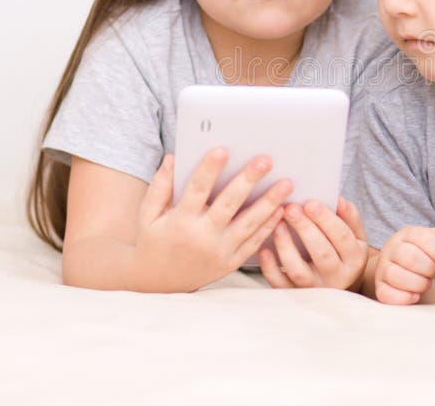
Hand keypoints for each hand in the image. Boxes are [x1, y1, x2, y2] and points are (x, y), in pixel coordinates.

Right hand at [130, 148, 291, 291]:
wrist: (158, 284)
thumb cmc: (153, 241)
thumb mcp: (148, 215)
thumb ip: (160, 185)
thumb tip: (173, 158)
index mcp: (181, 221)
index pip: (197, 190)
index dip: (209, 169)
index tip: (223, 149)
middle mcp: (202, 237)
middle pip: (229, 204)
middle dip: (248, 180)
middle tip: (266, 160)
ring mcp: (219, 252)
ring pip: (249, 224)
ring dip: (270, 202)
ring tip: (286, 183)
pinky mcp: (230, 263)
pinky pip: (254, 243)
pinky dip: (269, 226)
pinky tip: (282, 209)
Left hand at [258, 197, 368, 290]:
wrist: (339, 282)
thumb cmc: (343, 250)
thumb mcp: (355, 234)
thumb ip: (349, 216)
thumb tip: (338, 200)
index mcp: (354, 258)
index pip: (342, 237)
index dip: (326, 219)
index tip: (310, 202)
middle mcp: (337, 277)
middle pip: (321, 253)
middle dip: (305, 229)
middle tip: (291, 208)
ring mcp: (315, 288)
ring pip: (298, 270)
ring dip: (286, 246)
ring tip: (278, 224)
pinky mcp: (296, 293)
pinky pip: (280, 284)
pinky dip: (270, 268)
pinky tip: (264, 249)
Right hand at [374, 226, 434, 304]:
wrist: (406, 272)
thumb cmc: (426, 257)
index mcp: (407, 234)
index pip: (424, 239)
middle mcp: (391, 248)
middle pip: (410, 257)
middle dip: (429, 269)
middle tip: (433, 274)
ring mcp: (383, 268)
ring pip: (397, 275)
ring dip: (419, 284)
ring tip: (425, 284)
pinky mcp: (380, 288)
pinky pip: (388, 294)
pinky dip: (406, 297)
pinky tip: (416, 295)